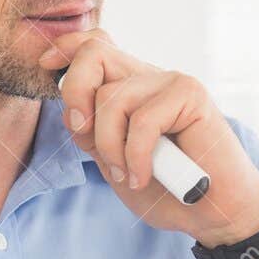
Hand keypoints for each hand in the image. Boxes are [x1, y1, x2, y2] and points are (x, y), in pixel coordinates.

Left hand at [37, 30, 258, 246]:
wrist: (213, 212)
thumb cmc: (165, 189)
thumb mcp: (113, 159)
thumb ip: (92, 131)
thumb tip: (69, 109)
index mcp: (130, 86)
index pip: (95, 45)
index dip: (66, 48)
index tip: (45, 66)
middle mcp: (149, 77)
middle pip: (94, 54)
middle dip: (75, 95)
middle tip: (85, 137)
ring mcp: (171, 82)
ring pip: (111, 99)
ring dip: (110, 147)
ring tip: (127, 174)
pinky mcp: (191, 95)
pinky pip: (141, 121)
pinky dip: (135, 157)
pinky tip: (144, 175)